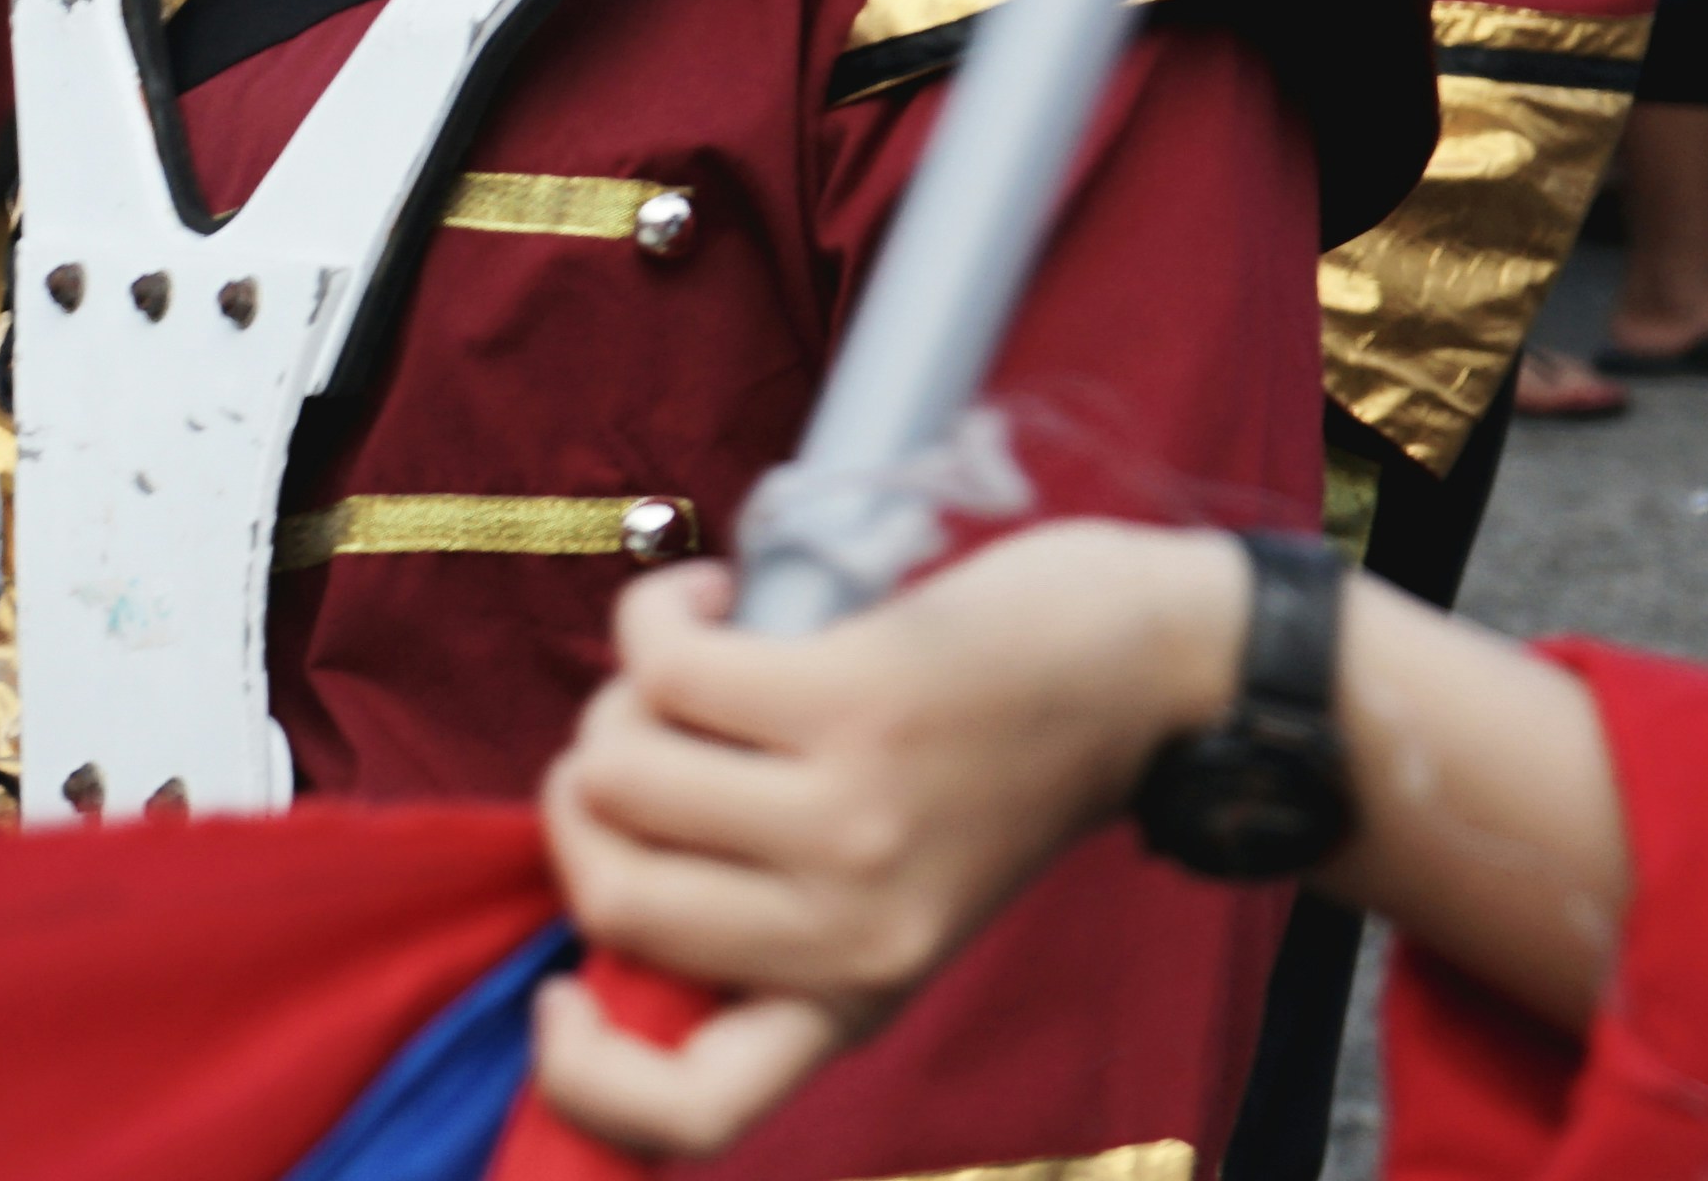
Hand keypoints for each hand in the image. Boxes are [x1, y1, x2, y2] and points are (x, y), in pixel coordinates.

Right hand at [530, 530, 1249, 1155]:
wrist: (1145, 674)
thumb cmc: (987, 773)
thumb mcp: (896, 898)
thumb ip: (766, 919)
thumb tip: (596, 884)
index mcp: (854, 998)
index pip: (696, 1113)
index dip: (583, 1077)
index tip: (561, 987)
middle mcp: (853, 936)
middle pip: (611, 900)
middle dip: (579, 803)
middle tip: (636, 744)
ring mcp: (852, 823)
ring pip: (618, 773)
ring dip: (620, 698)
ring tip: (687, 664)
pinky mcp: (853, 703)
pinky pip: (666, 664)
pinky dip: (661, 614)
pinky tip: (717, 595)